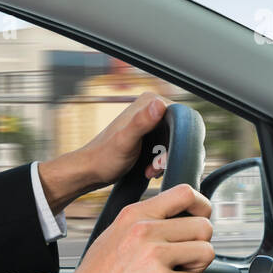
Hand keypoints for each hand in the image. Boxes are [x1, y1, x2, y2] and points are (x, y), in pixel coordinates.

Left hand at [36, 92, 168, 212]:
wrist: (90, 171)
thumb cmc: (104, 158)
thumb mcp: (126, 141)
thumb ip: (141, 122)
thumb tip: (159, 103)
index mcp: (150, 102)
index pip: (182, 117)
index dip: (178, 140)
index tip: (162, 157)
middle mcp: (151, 108)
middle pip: (179, 130)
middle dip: (170, 153)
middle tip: (155, 167)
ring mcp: (150, 122)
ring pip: (173, 141)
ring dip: (165, 160)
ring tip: (150, 170)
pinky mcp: (148, 135)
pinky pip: (166, 148)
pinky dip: (160, 161)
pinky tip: (149, 169)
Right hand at [48, 183, 213, 272]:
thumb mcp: (113, 237)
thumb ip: (144, 225)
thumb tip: (177, 222)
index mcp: (134, 215)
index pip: (184, 193)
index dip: (202, 208)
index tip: (200, 221)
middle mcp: (144, 230)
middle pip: (204, 227)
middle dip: (198, 248)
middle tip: (180, 263)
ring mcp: (154, 255)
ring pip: (206, 253)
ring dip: (194, 271)